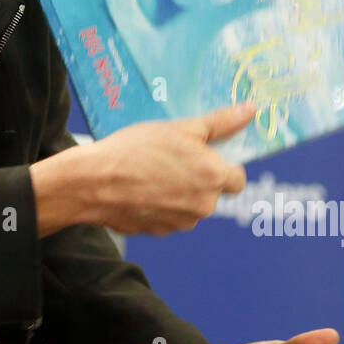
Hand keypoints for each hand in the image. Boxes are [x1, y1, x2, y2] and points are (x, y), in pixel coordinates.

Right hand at [30, 103, 254, 236]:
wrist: (93, 182)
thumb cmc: (136, 150)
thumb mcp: (179, 128)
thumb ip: (220, 123)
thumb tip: (250, 111)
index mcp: (213, 178)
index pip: (237, 178)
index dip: (223, 165)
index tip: (203, 154)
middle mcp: (203, 206)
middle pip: (211, 191)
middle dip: (196, 176)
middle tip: (170, 157)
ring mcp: (180, 223)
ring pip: (188, 204)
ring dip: (176, 191)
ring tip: (149, 171)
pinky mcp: (158, 231)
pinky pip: (167, 215)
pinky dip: (158, 204)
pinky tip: (139, 187)